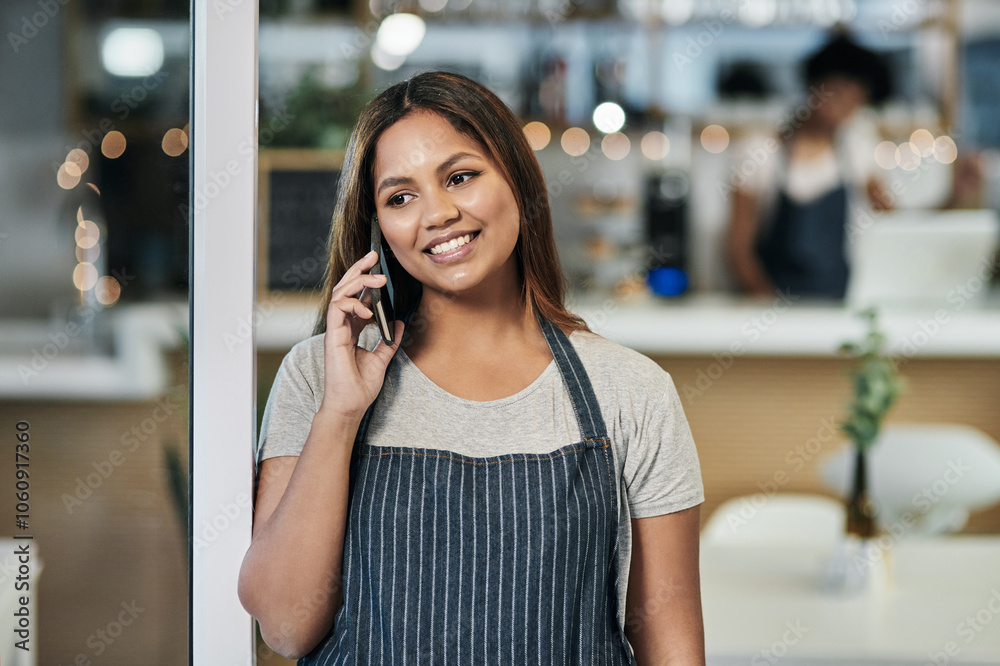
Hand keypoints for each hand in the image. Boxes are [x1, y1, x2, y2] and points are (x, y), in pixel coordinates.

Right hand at [319, 250, 404, 420]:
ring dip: (357, 282)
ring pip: (339, 294)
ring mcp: (336, 330)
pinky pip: (337, 309)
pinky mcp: (333, 337)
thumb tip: (400, 322)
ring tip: (377, 279)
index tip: (378, 267)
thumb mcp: (382, 359)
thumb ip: (390, 340)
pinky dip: (352, 303)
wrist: (351, 406)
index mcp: (351, 329)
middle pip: (344, 289)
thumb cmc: (361, 387)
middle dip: (358, 270)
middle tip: (372, 256)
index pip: (355, 297)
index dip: (364, 280)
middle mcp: (342, 326)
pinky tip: (366, 309)